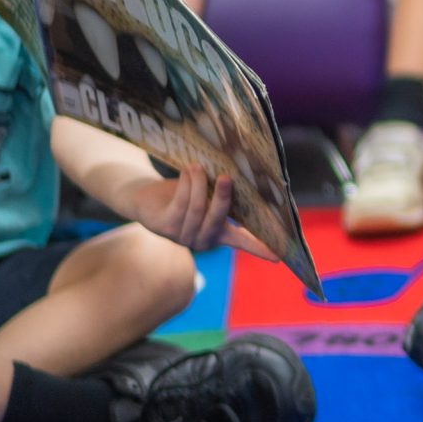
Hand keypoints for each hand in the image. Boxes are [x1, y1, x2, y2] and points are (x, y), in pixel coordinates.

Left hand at [121, 164, 275, 258]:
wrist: (145, 198)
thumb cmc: (181, 194)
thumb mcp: (205, 194)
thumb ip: (219, 194)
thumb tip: (240, 177)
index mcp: (217, 233)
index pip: (242, 242)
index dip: (259, 248)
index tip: (277, 256)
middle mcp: (202, 239)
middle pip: (217, 219)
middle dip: (222, 197)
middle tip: (226, 177)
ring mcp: (182, 235)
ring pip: (197, 208)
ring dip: (198, 184)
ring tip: (198, 165)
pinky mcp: (164, 227)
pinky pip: (180, 204)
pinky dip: (186, 184)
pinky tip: (188, 171)